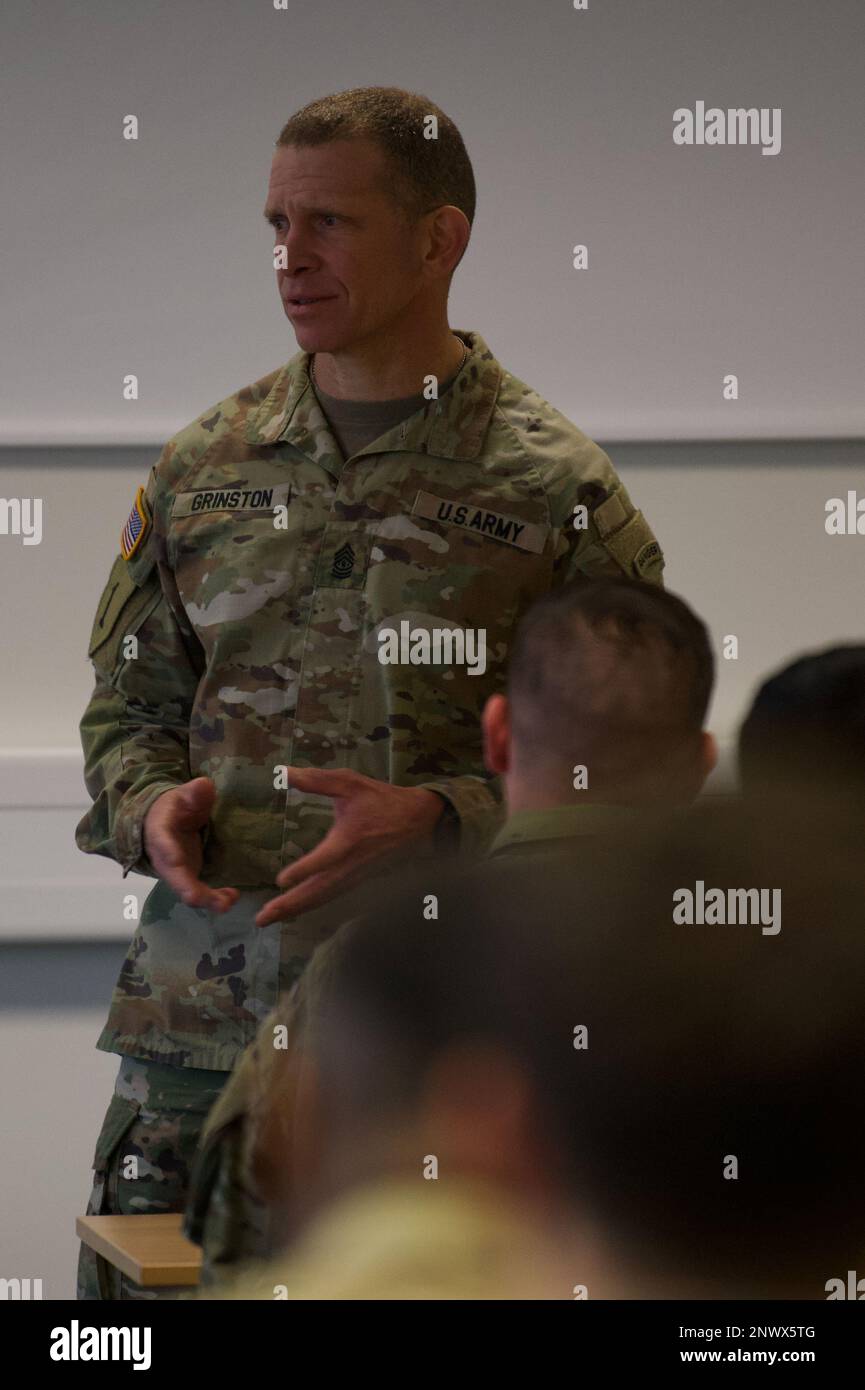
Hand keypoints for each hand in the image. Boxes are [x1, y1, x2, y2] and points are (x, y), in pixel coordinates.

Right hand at [143, 776, 238, 912]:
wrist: (164, 823)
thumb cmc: (174, 808)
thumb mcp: (182, 795)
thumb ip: (193, 793)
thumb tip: (204, 785)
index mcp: (160, 834)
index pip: (162, 843)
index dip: (168, 852)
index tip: (175, 859)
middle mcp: (165, 859)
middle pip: (175, 878)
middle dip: (191, 890)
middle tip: (206, 899)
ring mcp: (178, 872)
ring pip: (188, 891)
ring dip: (207, 900)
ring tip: (229, 900)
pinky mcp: (190, 879)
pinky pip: (200, 893)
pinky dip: (215, 898)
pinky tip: (233, 896)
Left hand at [255, 768, 443, 926]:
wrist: (417, 821)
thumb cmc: (381, 799)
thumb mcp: (350, 782)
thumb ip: (316, 780)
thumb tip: (282, 773)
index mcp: (349, 839)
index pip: (325, 858)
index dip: (304, 870)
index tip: (281, 880)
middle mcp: (352, 863)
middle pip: (319, 890)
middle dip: (290, 904)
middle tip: (262, 918)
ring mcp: (355, 876)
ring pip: (323, 897)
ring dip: (295, 909)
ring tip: (268, 919)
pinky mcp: (357, 880)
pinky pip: (330, 896)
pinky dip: (309, 905)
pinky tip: (292, 910)